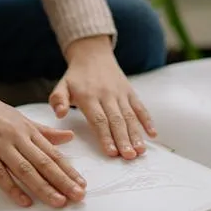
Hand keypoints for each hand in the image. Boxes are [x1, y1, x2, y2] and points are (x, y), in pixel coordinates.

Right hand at [0, 88, 86, 207]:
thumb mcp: (21, 119)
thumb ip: (45, 132)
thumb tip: (69, 137)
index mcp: (28, 130)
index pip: (53, 153)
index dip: (68, 170)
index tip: (81, 184)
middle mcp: (17, 137)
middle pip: (43, 162)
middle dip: (62, 181)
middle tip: (77, 196)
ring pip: (25, 169)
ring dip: (43, 187)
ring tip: (58, 201)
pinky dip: (12, 188)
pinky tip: (25, 200)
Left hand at [50, 36, 156, 159]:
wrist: (93, 54)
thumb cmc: (76, 77)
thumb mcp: (62, 86)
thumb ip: (58, 100)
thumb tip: (59, 114)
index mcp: (89, 96)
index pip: (99, 120)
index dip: (105, 136)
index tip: (111, 152)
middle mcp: (107, 95)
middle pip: (116, 120)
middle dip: (124, 139)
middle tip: (129, 156)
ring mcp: (120, 93)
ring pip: (130, 116)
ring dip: (136, 134)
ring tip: (140, 150)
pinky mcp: (130, 91)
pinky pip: (140, 107)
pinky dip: (147, 120)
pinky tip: (153, 134)